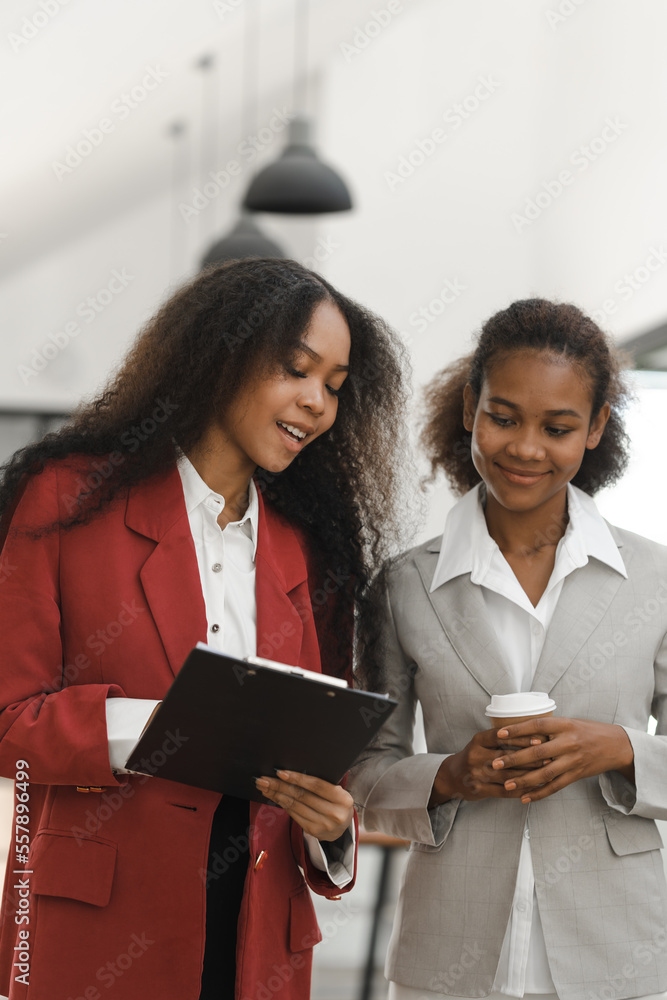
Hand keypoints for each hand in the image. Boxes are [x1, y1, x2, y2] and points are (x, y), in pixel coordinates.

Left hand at [255, 770, 353, 840]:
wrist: (343, 828)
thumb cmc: (337, 802)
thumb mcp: (337, 791)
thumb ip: (322, 783)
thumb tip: (294, 771)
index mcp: (342, 799)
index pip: (316, 785)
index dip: (297, 778)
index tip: (280, 772)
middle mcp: (333, 813)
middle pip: (301, 796)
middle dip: (280, 786)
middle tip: (264, 779)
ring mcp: (323, 825)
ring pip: (294, 806)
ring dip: (276, 795)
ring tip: (264, 786)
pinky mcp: (312, 831)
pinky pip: (293, 814)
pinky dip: (282, 804)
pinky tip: (274, 796)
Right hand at [429, 729, 534, 804]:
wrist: (451, 777)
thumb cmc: (473, 757)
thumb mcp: (480, 743)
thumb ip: (499, 739)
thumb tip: (530, 732)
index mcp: (478, 740)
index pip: (502, 736)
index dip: (521, 738)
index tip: (540, 739)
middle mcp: (476, 755)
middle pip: (507, 756)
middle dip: (530, 758)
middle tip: (548, 757)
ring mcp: (477, 774)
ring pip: (508, 775)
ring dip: (528, 775)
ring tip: (544, 774)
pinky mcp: (479, 789)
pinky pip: (504, 791)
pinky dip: (520, 790)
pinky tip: (533, 789)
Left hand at [491, 717, 634, 802]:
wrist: (617, 745)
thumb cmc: (588, 730)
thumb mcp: (569, 722)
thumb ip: (549, 727)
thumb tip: (521, 731)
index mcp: (565, 725)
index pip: (537, 726)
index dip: (517, 730)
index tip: (499, 734)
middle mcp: (569, 743)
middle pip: (537, 752)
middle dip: (514, 759)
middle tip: (495, 763)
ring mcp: (573, 761)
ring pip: (545, 773)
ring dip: (524, 780)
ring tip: (506, 785)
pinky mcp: (576, 775)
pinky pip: (555, 787)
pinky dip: (539, 793)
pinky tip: (525, 797)